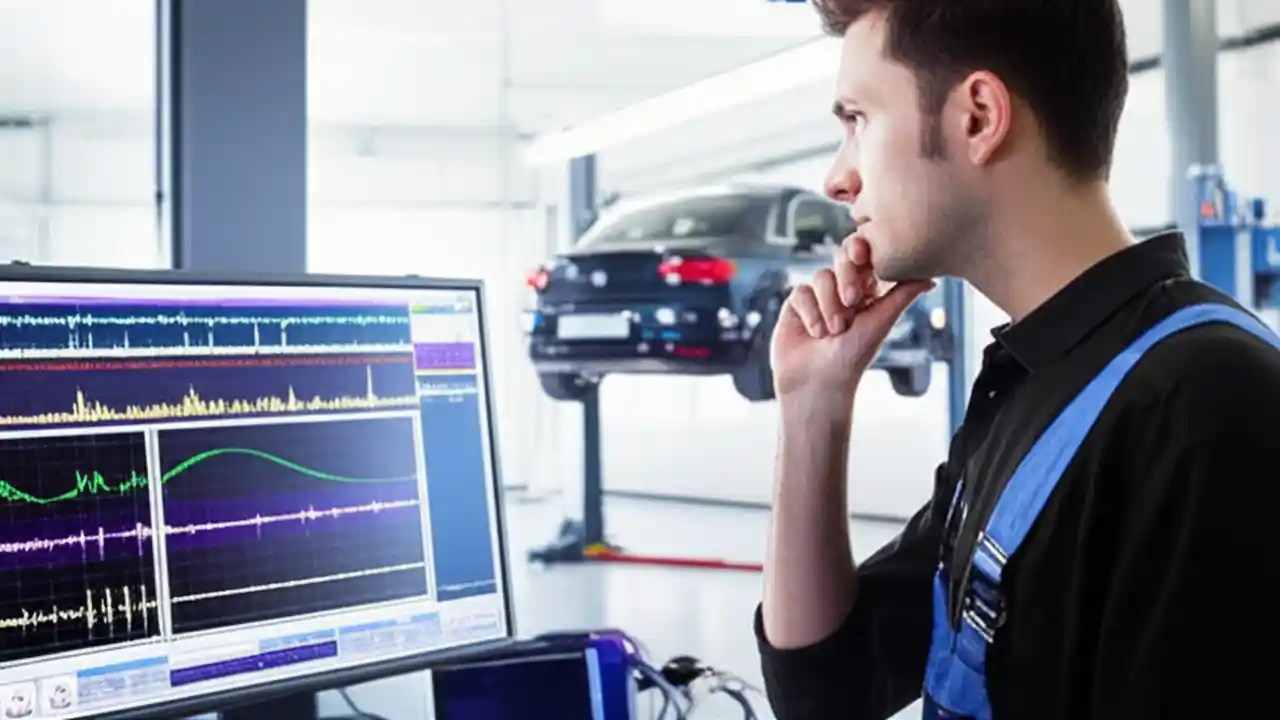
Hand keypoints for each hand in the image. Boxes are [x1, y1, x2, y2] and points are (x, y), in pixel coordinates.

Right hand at [771, 236, 934, 403]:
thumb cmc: (853, 357)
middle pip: (841, 260)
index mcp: (868, 292)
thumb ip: (903, 295)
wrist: (818, 382)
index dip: (863, 251)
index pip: (866, 260)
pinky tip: (816, 333)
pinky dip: (810, 312)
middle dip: (846, 278)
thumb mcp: (881, 322)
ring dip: (829, 303)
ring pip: (821, 277)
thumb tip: (932, 279)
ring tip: (834, 330)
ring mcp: (818, 297)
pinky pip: (801, 292)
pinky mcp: (796, 305)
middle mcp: (842, 291)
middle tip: (852, 301)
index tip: (862, 256)